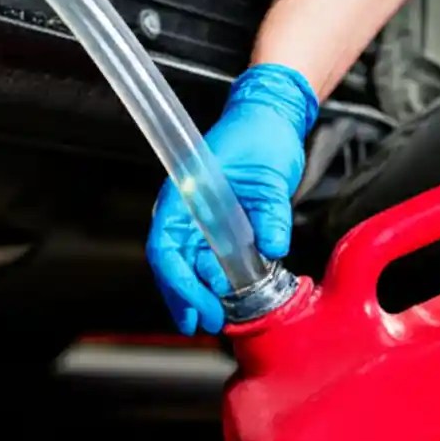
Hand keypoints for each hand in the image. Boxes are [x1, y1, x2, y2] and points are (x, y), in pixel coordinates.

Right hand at [147, 64, 317, 334]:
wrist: (271, 118)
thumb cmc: (260, 135)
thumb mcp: (270, 175)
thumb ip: (271, 213)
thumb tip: (272, 246)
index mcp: (186, 194)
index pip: (167, 247)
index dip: (179, 283)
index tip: (199, 307)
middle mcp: (187, 208)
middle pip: (173, 263)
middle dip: (186, 297)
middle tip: (207, 322)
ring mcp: (202, 216)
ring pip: (188, 264)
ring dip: (198, 292)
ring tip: (215, 316)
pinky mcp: (221, 223)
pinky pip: (210, 256)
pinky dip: (215, 279)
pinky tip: (225, 296)